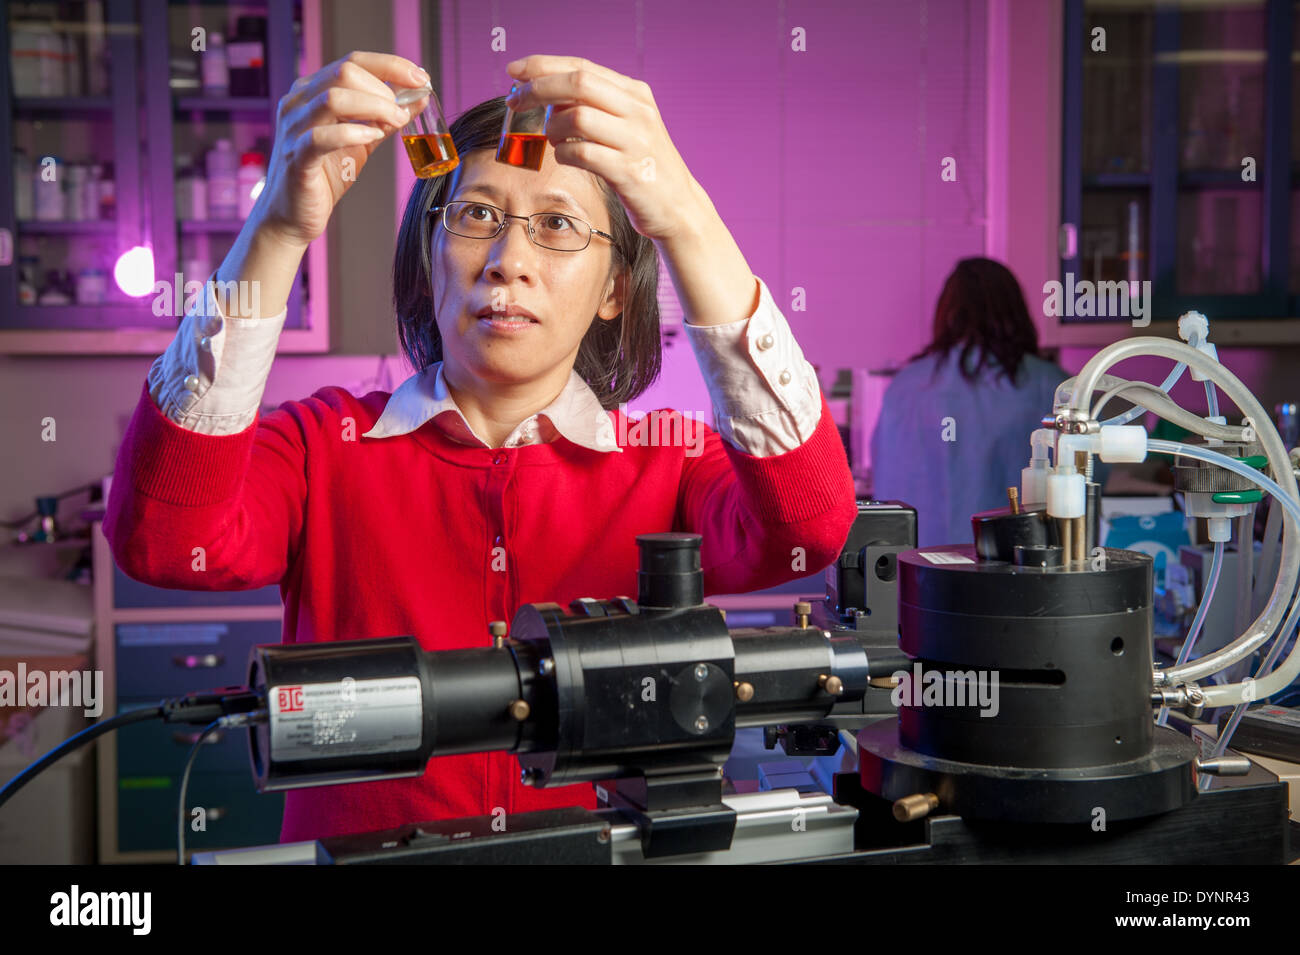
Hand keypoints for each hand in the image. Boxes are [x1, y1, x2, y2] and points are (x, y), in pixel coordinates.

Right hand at [256, 51, 430, 247]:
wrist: (293, 216)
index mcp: (313, 92)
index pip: (353, 61)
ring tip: (395, 122)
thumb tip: (418, 97)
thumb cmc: (324, 176)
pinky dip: (352, 132)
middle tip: (404, 113)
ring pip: (333, 97)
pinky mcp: (296, 157)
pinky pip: (321, 136)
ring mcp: (294, 128)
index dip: (391, 65)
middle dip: (384, 89)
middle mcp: (299, 102)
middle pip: (344, 72)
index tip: (421, 78)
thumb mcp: (363, 140)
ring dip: (374, 106)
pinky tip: (371, 137)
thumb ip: (386, 119)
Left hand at [504, 55, 703, 242]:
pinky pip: (583, 154)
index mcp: (635, 94)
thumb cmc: (642, 166)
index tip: (514, 71)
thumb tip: (544, 94)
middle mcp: (638, 111)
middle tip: (515, 102)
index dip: (543, 65)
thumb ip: (594, 107)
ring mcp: (636, 141)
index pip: (582, 66)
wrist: (678, 207)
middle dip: (538, 88)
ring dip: (553, 127)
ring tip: (553, 140)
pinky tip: (565, 158)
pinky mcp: (630, 171)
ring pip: (577, 117)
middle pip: (577, 83)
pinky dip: (564, 154)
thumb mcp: (625, 127)